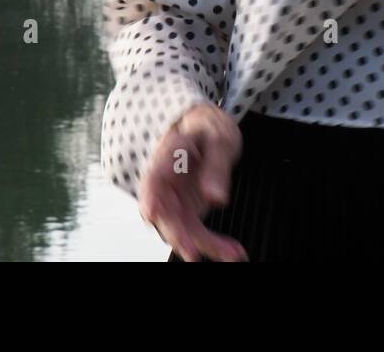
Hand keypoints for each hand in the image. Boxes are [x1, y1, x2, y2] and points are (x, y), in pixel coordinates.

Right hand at [138, 102, 247, 261]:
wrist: (207, 130)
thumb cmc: (208, 129)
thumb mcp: (219, 139)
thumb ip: (216, 166)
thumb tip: (216, 198)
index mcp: (169, 154)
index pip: (154, 176)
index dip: (150, 195)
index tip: (151, 212)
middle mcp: (166, 182)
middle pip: (165, 212)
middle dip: (178, 235)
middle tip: (193, 251)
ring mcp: (175, 199)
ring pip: (182, 229)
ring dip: (205, 245)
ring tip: (232, 254)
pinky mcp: (188, 211)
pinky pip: (197, 232)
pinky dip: (215, 245)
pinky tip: (233, 252)